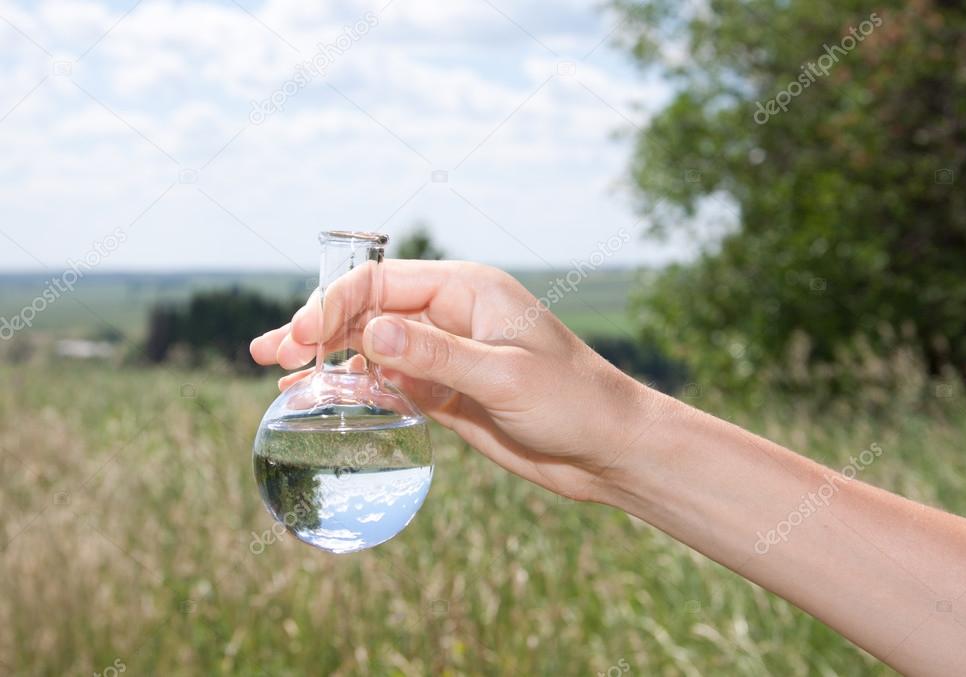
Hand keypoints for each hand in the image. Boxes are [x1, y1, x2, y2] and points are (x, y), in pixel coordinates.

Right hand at [250, 260, 664, 500]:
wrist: (606, 449)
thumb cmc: (572, 401)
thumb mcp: (505, 376)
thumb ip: (436, 356)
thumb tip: (370, 333)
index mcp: (468, 291)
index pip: (384, 283)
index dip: (336, 304)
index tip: (301, 336)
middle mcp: (450, 317)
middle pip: (369, 312)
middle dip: (318, 328)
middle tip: (271, 354)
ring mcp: (445, 356)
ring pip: (372, 349)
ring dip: (328, 360)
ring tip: (278, 375)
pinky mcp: (445, 392)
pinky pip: (389, 383)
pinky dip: (355, 389)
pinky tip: (321, 398)